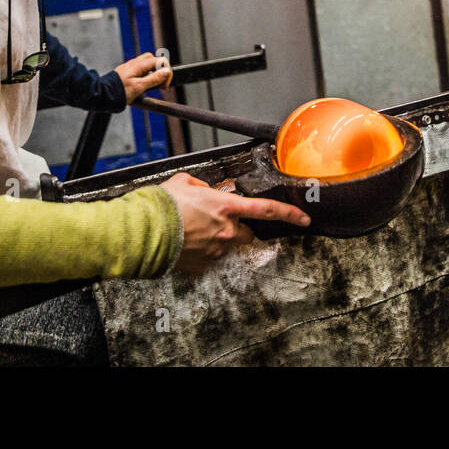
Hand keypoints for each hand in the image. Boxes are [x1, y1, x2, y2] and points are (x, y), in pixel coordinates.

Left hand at [115, 52, 170, 103]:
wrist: (103, 94)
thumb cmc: (118, 91)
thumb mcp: (139, 87)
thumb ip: (154, 79)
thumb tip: (166, 72)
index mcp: (139, 65)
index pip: (160, 61)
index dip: (166, 72)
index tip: (164, 84)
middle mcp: (135, 63)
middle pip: (154, 60)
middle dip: (160, 71)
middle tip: (160, 84)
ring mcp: (130, 67)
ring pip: (147, 65)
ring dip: (152, 74)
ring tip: (151, 86)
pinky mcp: (127, 72)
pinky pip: (140, 70)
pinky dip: (145, 77)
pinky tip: (142, 86)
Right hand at [158, 172, 309, 274]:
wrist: (144, 232)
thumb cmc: (163, 205)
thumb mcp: (184, 182)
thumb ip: (202, 186)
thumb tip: (207, 192)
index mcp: (226, 206)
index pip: (266, 210)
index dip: (289, 213)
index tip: (304, 218)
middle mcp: (226, 230)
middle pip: (246, 232)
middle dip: (237, 227)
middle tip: (216, 221)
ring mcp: (216, 250)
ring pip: (226, 244)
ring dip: (215, 238)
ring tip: (190, 230)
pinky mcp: (203, 266)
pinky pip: (209, 257)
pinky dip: (201, 251)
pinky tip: (185, 243)